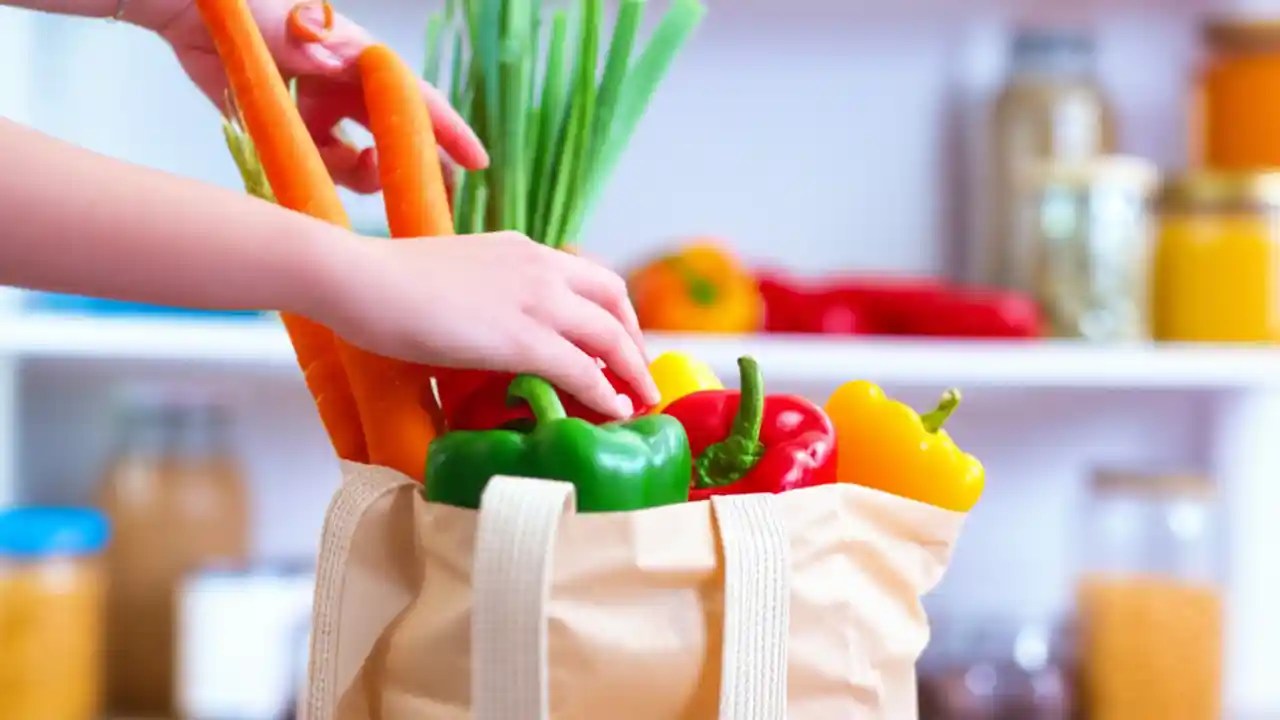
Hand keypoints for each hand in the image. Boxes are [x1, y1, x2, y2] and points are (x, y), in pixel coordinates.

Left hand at [137, 0, 486, 190]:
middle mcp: (352, 87)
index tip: (478, 163)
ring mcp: (324, 108)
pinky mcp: (295, 125)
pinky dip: (319, 173)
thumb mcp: (299, 29)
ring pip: (360, 160)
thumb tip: (351, 71)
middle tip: (432, 203)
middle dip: (416, 168)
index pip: (420, 102)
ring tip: (349, 170)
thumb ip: (327, 53)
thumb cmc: (253, 9)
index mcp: (365, 62)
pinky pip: (320, 163)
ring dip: (360, 174)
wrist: (194, 10)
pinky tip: (307, 167)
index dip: (451, 133)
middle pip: (400, 137)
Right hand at [317, 232, 659, 418]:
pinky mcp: (521, 337)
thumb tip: (491, 329)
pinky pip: (581, 370)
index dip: (614, 312)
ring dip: (631, 371)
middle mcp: (540, 267)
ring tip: (639, 400)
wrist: (362, 279)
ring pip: (609, 336)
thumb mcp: (457, 277)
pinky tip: (612, 411)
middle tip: (638, 374)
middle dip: (634, 340)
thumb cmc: (389, 283)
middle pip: (614, 300)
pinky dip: (604, 393)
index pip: (590, 276)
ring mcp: (534, 300)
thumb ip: (488, 294)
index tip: (619, 341)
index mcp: (524, 249)